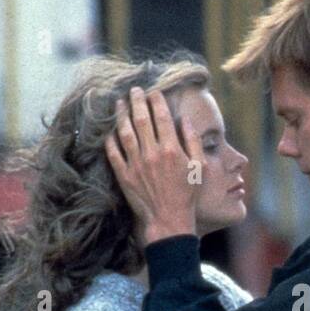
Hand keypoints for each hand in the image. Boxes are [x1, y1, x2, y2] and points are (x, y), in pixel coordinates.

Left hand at [104, 87, 203, 243]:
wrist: (169, 220)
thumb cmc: (187, 195)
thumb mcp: (199, 167)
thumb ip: (194, 141)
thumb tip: (186, 120)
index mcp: (172, 149)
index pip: (162, 117)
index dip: (157, 100)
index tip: (154, 92)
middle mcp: (152, 153)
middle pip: (142, 119)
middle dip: (137, 101)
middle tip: (134, 90)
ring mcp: (136, 164)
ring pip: (125, 132)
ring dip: (122, 115)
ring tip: (120, 103)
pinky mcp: (124, 175)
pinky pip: (113, 152)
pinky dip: (111, 139)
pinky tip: (111, 130)